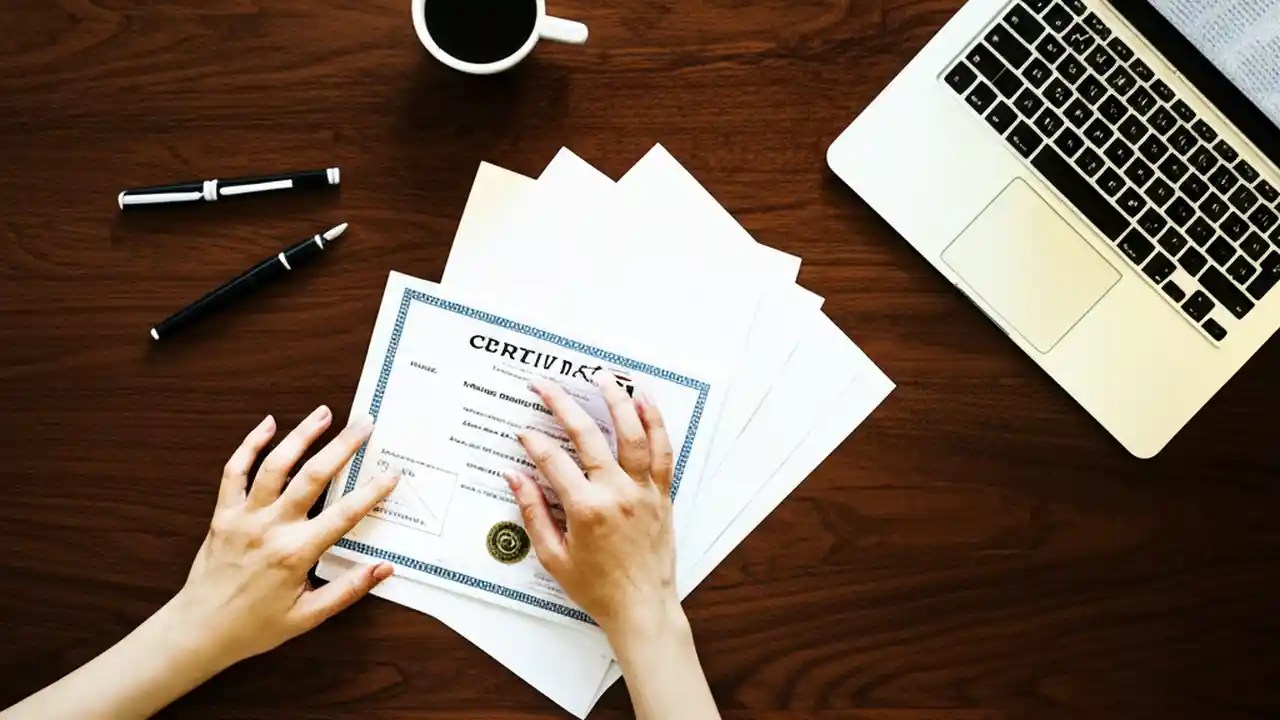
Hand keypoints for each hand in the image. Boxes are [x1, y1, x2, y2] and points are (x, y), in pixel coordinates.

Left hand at [170, 407, 398, 666]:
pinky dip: (249, 444)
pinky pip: (234, 471)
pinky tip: (268, 423)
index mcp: (296, 554)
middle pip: (312, 476)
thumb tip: (383, 568)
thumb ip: (348, 590)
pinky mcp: (222, 513)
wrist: (199, 629)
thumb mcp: (308, 617)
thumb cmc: (255, 626)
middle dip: (342, 447)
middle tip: (364, 425)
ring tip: (324, 413)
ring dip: (300, 434)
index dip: (372, 492)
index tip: (391, 474)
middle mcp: (271, 528)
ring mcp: (244, 517)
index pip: (344, 515)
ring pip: (274, 465)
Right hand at [506, 372, 681, 638]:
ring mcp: (643, 490)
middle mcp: (617, 493)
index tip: (522, 431)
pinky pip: (662, 451)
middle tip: (545, 385)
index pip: (553, 462)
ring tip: (602, 377)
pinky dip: (655, 422)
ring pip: (633, 434)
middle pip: (588, 437)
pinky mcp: (662, 494)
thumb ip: (533, 513)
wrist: (642, 608)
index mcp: (586, 510)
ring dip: (617, 401)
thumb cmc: (596, 588)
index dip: (533, 443)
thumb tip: (515, 477)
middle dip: (562, 405)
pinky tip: (644, 400)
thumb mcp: (553, 557)